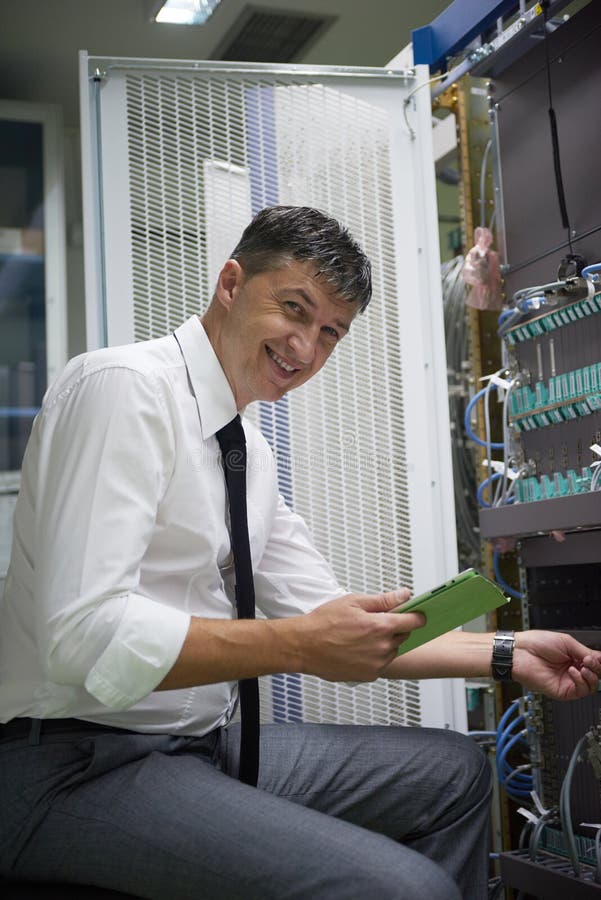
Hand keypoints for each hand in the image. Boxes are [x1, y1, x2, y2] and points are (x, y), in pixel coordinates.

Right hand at [296, 590, 424, 682]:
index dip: (416, 615)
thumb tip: (404, 594)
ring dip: (384, 643)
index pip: (414, 621)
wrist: (303, 646)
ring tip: (361, 637)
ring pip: (392, 650)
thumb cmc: (324, 622)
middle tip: (374, 622)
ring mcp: (376, 664)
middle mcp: (382, 647)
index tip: (416, 613)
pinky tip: (357, 649)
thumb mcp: (353, 602)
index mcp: (381, 626)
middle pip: (403, 635)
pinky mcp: (368, 676)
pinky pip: (380, 664)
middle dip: (395, 627)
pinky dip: (374, 657)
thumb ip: (383, 600)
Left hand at [513, 630, 600, 699]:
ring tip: (582, 666)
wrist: (521, 652)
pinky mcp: (562, 691)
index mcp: (573, 657)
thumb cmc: (536, 643)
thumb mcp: (566, 642)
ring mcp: (567, 681)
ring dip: (591, 676)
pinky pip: (579, 691)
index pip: (594, 664)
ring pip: (590, 686)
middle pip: (595, 676)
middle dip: (597, 668)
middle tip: (589, 660)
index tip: (599, 658)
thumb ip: (585, 651)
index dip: (598, 662)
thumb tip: (600, 658)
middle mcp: (572, 670)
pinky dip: (580, 681)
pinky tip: (573, 671)